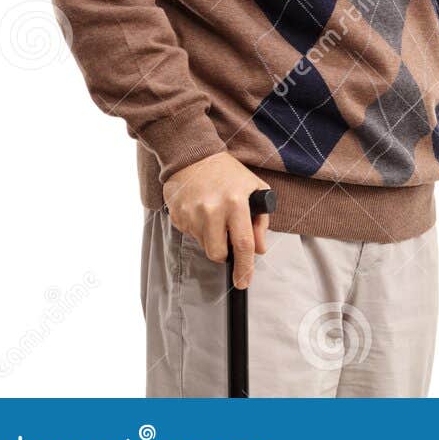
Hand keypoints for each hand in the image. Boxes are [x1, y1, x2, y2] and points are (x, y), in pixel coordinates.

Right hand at [160, 151, 270, 288]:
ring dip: (211, 238)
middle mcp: (212, 210)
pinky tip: (201, 211)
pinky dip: (198, 229)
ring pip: (203, 245)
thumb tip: (260, 249)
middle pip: (217, 253)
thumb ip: (261, 221)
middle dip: (224, 255)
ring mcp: (192, 214)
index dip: (245, 267)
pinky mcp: (177, 216)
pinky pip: (190, 235)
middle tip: (228, 239)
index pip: (243, 243)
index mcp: (235, 202)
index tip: (244, 282)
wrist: (193, 157)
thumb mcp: (255, 189)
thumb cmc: (229, 174)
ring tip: (214, 215)